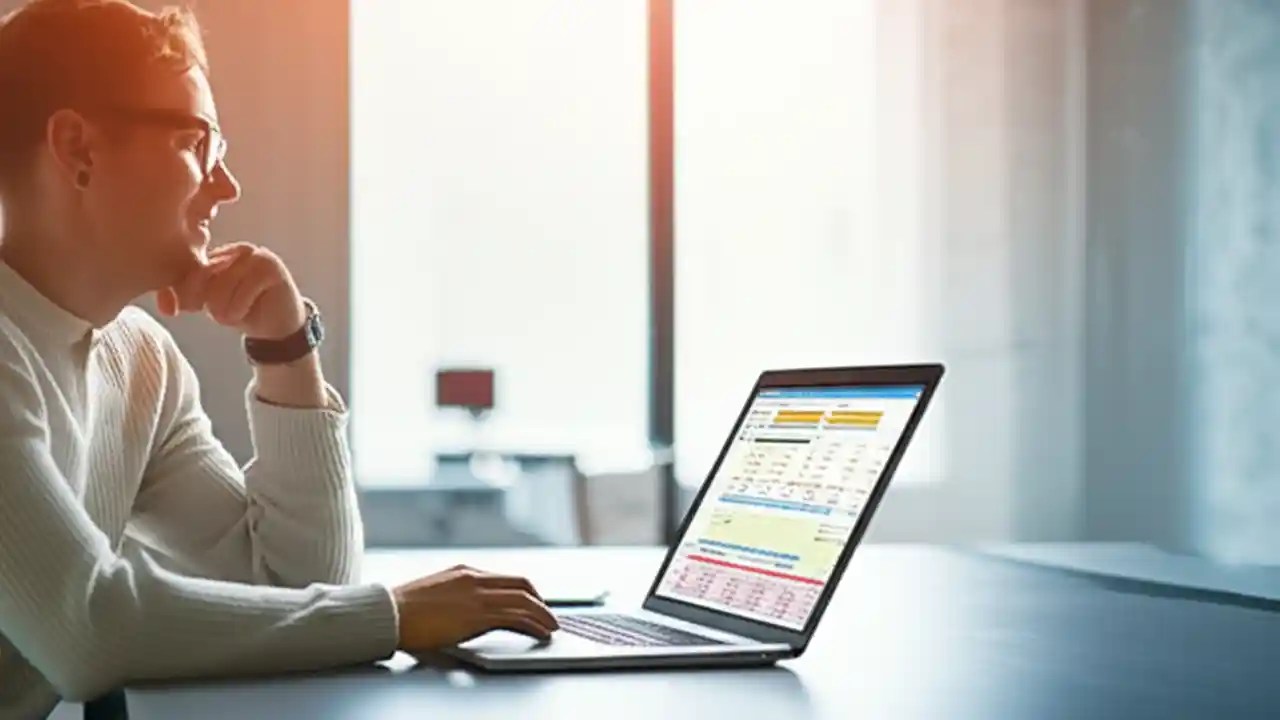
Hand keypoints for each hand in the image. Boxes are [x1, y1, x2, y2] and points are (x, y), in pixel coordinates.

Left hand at [156, 242, 306, 339]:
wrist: (280, 328)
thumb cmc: (244, 313)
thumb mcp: (210, 304)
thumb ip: (189, 297)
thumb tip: (166, 307)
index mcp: (219, 254)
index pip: (189, 268)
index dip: (181, 291)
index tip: (174, 311)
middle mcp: (237, 250)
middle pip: (203, 275)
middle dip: (203, 302)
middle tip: (215, 316)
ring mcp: (256, 256)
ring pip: (221, 286)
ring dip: (222, 311)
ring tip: (232, 316)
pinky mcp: (271, 268)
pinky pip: (242, 292)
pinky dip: (238, 310)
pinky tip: (246, 312)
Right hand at [392, 565, 559, 650]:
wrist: (388, 614)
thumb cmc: (404, 610)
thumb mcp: (435, 593)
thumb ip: (456, 596)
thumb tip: (468, 611)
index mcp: (465, 572)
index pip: (505, 578)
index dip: (525, 591)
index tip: (533, 602)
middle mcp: (475, 579)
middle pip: (522, 584)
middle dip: (540, 601)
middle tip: (548, 615)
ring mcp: (478, 595)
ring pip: (524, 600)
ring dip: (542, 615)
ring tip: (551, 627)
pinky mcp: (477, 615)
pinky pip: (516, 617)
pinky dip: (533, 624)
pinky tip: (540, 633)